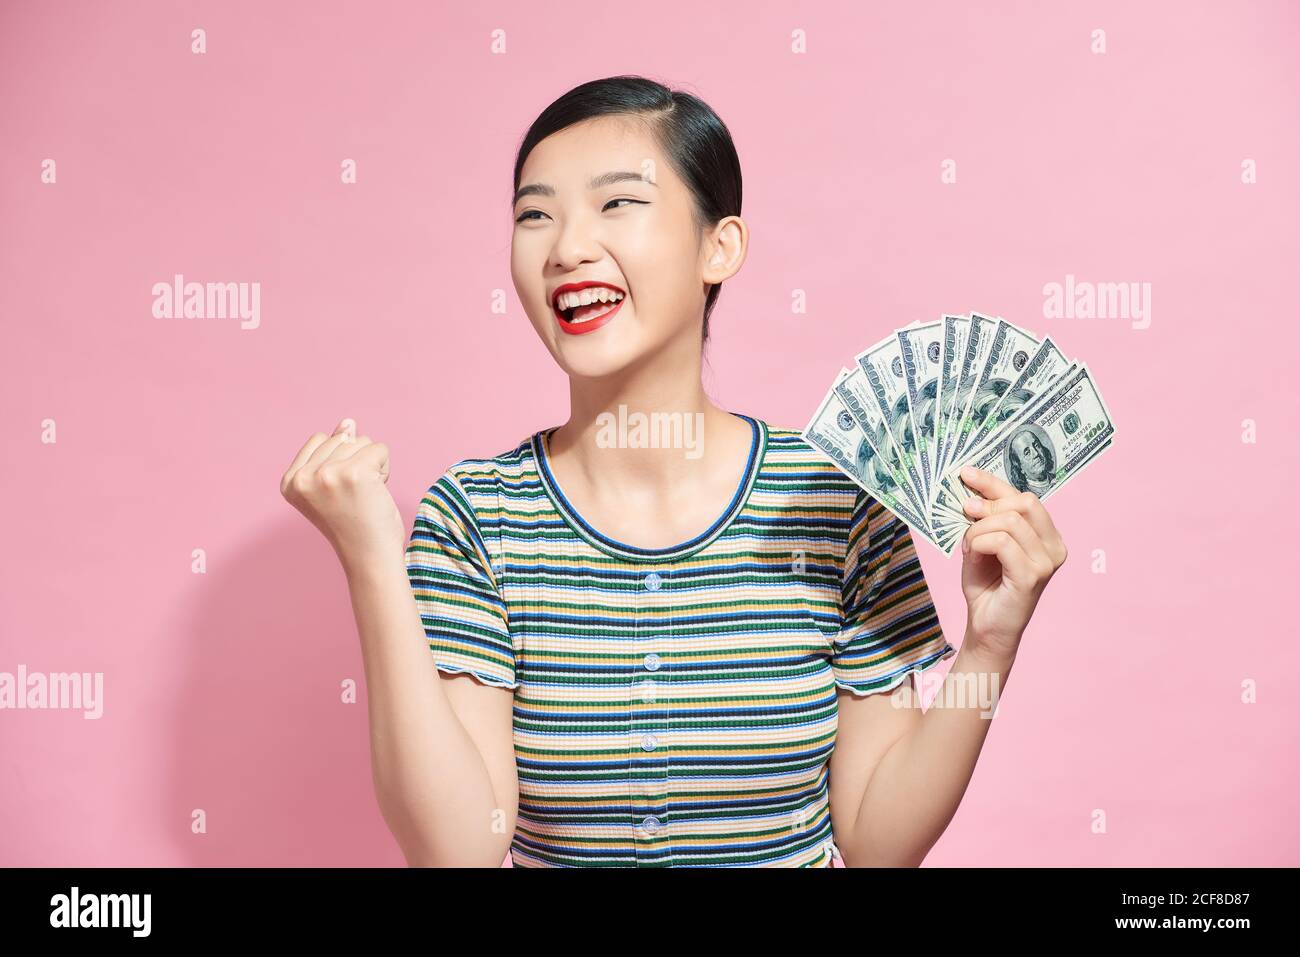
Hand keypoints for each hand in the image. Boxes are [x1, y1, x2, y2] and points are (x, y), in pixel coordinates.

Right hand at [280, 417, 405, 575]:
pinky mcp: (353, 473)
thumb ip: (334, 452)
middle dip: (357, 462)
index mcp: (290, 481)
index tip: (339, 494)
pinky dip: (385, 468)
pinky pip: (379, 448)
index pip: (321, 440)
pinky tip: (377, 494)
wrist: (369, 557)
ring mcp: (326, 474)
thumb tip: (347, 422)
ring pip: (361, 441)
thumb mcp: (333, 485)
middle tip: (355, 497)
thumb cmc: (355, 523)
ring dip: (372, 466)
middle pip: (342, 438)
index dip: (340, 461)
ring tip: (365, 496)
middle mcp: (303, 477)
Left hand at [957, 465, 1067, 661]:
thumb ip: (986, 518)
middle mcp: (1055, 546)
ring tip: (969, 546)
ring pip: (1010, 521)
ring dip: (978, 529)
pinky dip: (979, 542)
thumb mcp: (983, 542)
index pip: (1025, 496)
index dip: (994, 482)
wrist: (986, 627)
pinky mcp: (1033, 576)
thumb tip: (971, 488)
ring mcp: (1047, 562)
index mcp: (1048, 535)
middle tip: (965, 514)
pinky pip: (1001, 542)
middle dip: (988, 504)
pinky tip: (972, 554)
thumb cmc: (986, 585)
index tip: (966, 473)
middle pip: (1024, 502)